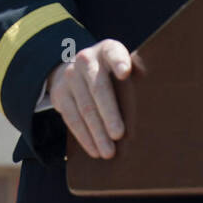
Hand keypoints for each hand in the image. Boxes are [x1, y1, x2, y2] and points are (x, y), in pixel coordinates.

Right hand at [48, 39, 130, 158]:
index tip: (125, 73)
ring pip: (84, 108)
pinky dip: (84, 137)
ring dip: (97, 132)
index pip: (113, 53)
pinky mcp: (59, 95)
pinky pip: (72, 119)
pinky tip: (94, 150)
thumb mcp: (122, 63)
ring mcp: (70, 77)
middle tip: (119, 134)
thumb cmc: (110, 71)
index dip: (119, 61)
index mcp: (106, 50)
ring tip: (109, 152)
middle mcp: (85, 60)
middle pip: (98, 88)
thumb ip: (136, 66)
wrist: (74, 68)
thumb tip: (143, 72)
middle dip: (109, 113)